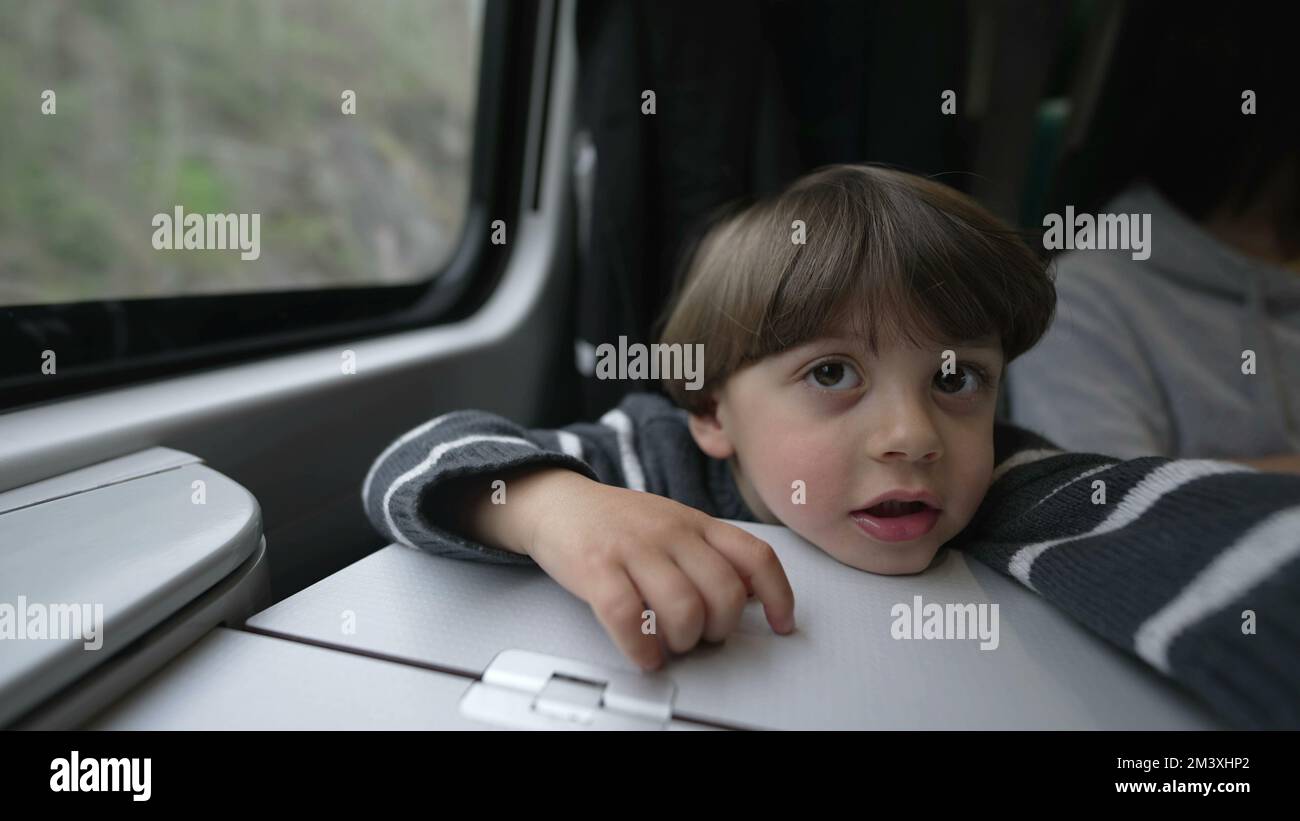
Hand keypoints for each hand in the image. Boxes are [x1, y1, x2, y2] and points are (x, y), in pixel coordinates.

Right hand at [520, 470, 796, 670]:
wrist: (559, 503)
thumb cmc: (618, 522)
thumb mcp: (675, 525)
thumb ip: (712, 554)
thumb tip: (753, 593)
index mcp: (697, 523)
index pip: (756, 556)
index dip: (778, 595)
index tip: (781, 623)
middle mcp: (672, 533)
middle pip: (723, 592)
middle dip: (720, 628)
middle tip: (702, 635)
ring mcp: (634, 549)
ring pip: (683, 608)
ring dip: (683, 641)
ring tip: (670, 644)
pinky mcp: (597, 568)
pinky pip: (628, 617)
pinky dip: (642, 648)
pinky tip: (644, 654)